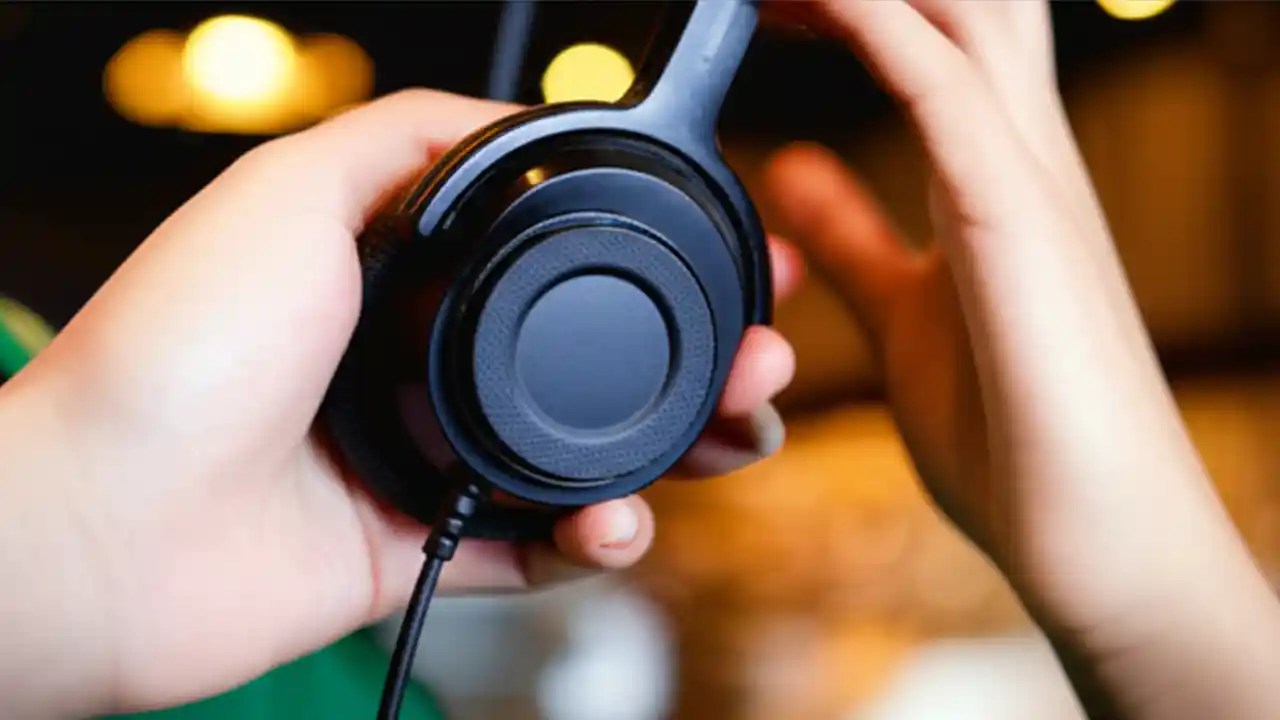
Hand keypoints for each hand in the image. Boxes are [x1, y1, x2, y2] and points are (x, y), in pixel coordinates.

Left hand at [0, 89, 798, 717]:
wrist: (99, 525)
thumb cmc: (177, 352)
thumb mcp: (293, 191)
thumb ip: (409, 143)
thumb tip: (518, 120)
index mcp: (400, 283)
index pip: (556, 266)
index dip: (646, 264)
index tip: (728, 258)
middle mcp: (419, 370)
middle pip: (589, 366)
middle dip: (693, 364)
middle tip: (764, 358)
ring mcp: (424, 462)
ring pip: (582, 457)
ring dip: (670, 451)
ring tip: (733, 437)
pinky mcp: (420, 550)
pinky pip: (534, 547)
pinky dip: (593, 540)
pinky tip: (622, 522)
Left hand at [763, 2, 1279, 717]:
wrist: (1104, 538)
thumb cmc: (1017, 433)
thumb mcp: (903, 310)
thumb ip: (855, 237)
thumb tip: (791, 172)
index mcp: (996, 170)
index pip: (931, 34)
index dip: (850, 2)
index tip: (765, 1)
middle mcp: (1022, 151)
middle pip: (958, 2)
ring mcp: (1027, 177)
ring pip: (962, 17)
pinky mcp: (1017, 221)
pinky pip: (942, 92)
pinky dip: (877, 31)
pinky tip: (815, 4)